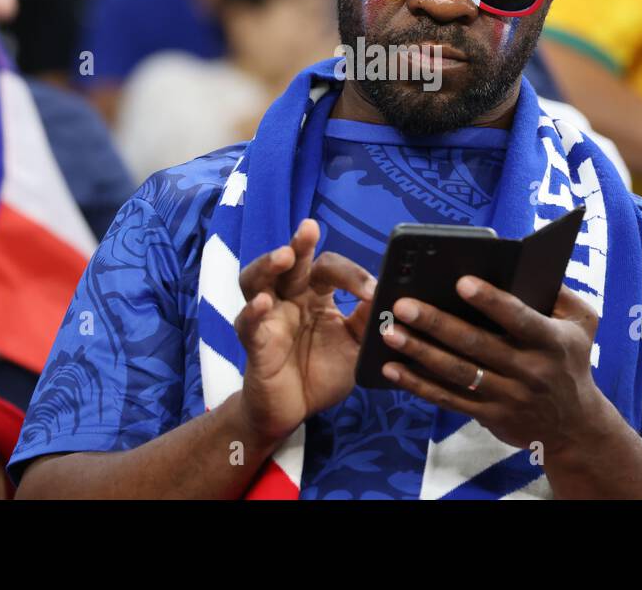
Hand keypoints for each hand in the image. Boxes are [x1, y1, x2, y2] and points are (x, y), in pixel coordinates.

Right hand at [234, 219, 376, 442]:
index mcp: (314, 295)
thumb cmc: (321, 372)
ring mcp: (268, 318)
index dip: (351, 275)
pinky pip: (248, 324)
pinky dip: (253, 312)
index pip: (329, 269)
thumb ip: (370, 321)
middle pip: (290, 263)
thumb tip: (393, 294)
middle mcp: (288, 299)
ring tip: (283, 256)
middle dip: (299, 245)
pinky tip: (263, 304)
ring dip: (268, 265)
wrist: (294, 411)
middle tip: (309, 228)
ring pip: (256, 281)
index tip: (372, 291)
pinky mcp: (254, 343)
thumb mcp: (355, 347)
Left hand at [382, 278, 607, 453]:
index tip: (461, 281)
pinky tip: (392, 369)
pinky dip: (418, 385)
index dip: (491, 301)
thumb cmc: (572, 362)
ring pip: (457, 373)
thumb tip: (531, 264)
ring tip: (388, 333)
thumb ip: (562, 293)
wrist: (575, 428)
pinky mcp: (488, 415)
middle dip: (436, 323)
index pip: (519, 318)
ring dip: (419, 352)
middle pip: (476, 344)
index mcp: (551, 342)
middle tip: (403, 305)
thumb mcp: (583, 325)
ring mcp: (507, 396)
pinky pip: (448, 399)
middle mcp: (529, 370)